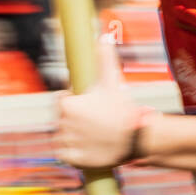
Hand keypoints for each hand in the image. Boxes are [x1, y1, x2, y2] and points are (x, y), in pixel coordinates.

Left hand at [52, 34, 141, 171]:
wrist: (135, 138)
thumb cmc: (123, 108)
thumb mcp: (113, 81)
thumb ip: (105, 57)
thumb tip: (105, 35)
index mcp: (68, 104)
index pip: (60, 100)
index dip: (73, 100)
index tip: (88, 105)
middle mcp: (64, 124)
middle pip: (61, 118)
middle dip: (73, 118)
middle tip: (94, 120)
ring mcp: (67, 142)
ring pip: (62, 135)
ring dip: (72, 134)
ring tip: (92, 133)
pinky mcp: (72, 159)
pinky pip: (64, 153)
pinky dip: (72, 151)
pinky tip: (86, 145)